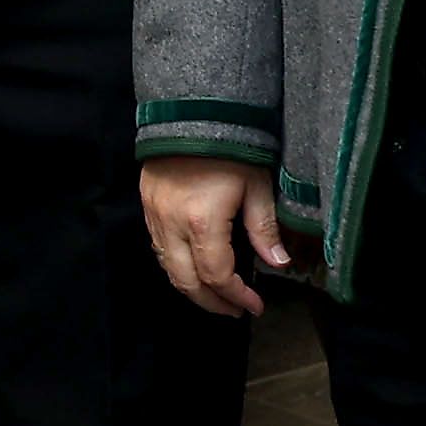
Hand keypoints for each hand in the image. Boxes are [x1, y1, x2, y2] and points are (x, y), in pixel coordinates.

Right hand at [142, 160, 288, 317]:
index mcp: (202, 222)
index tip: (255, 306)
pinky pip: (158, 250)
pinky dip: (176, 268)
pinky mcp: (148, 208)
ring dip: (192, 289)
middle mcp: (172, 226)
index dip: (237, 296)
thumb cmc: (230, 147)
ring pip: (167, 269)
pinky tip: (194, 269)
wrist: (191, 113)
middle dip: (212, 303)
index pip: (217, 275)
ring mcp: (155, 218)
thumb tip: (278, 263)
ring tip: (216, 297)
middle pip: (186, 282)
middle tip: (234, 311)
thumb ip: (264, 229)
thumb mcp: (257, 186)